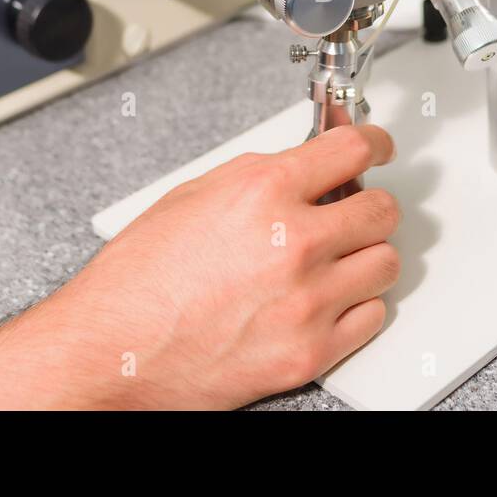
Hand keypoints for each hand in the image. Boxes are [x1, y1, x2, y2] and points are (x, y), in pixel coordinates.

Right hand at [0, 124, 400, 409]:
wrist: (111, 352)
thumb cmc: (137, 281)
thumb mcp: (191, 196)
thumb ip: (258, 176)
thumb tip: (303, 165)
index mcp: (262, 192)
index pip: (353, 149)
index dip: (374, 144)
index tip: (378, 148)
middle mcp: (293, 243)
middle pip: (381, 209)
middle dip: (367, 205)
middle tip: (350, 210)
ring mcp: (307, 301)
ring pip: (385, 263)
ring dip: (364, 258)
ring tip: (333, 260)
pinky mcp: (310, 352)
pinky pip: (372, 317)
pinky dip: (355, 307)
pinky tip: (326, 300)